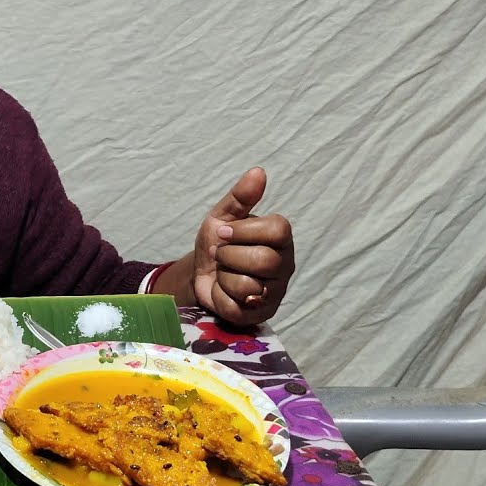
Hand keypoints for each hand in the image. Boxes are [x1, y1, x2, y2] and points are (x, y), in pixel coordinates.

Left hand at [192, 167, 293, 324]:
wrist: (200, 276)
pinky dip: (222, 296)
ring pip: (250, 285)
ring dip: (225, 277)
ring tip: (224, 273)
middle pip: (264, 260)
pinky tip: (224, 291)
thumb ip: (240, 197)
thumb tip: (258, 171)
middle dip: (230, 256)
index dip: (244, 231)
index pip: (278, 230)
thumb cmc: (218, 244)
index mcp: (280, 238)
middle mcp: (285, 264)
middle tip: (221, 255)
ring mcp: (276, 291)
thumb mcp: (222, 217)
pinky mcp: (262, 313)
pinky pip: (239, 306)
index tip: (223, 233)